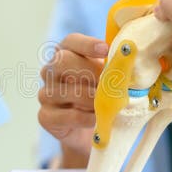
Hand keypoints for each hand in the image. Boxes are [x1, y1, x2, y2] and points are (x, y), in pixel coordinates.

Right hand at [38, 33, 108, 160]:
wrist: (89, 130)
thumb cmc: (99, 95)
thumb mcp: (105, 77)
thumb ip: (110, 66)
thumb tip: (126, 60)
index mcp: (65, 54)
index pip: (71, 41)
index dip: (87, 44)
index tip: (106, 50)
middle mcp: (50, 71)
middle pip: (62, 61)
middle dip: (89, 72)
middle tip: (109, 83)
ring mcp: (45, 94)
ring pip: (66, 90)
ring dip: (91, 98)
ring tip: (108, 104)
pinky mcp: (45, 116)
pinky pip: (67, 115)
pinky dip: (86, 118)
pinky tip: (98, 118)